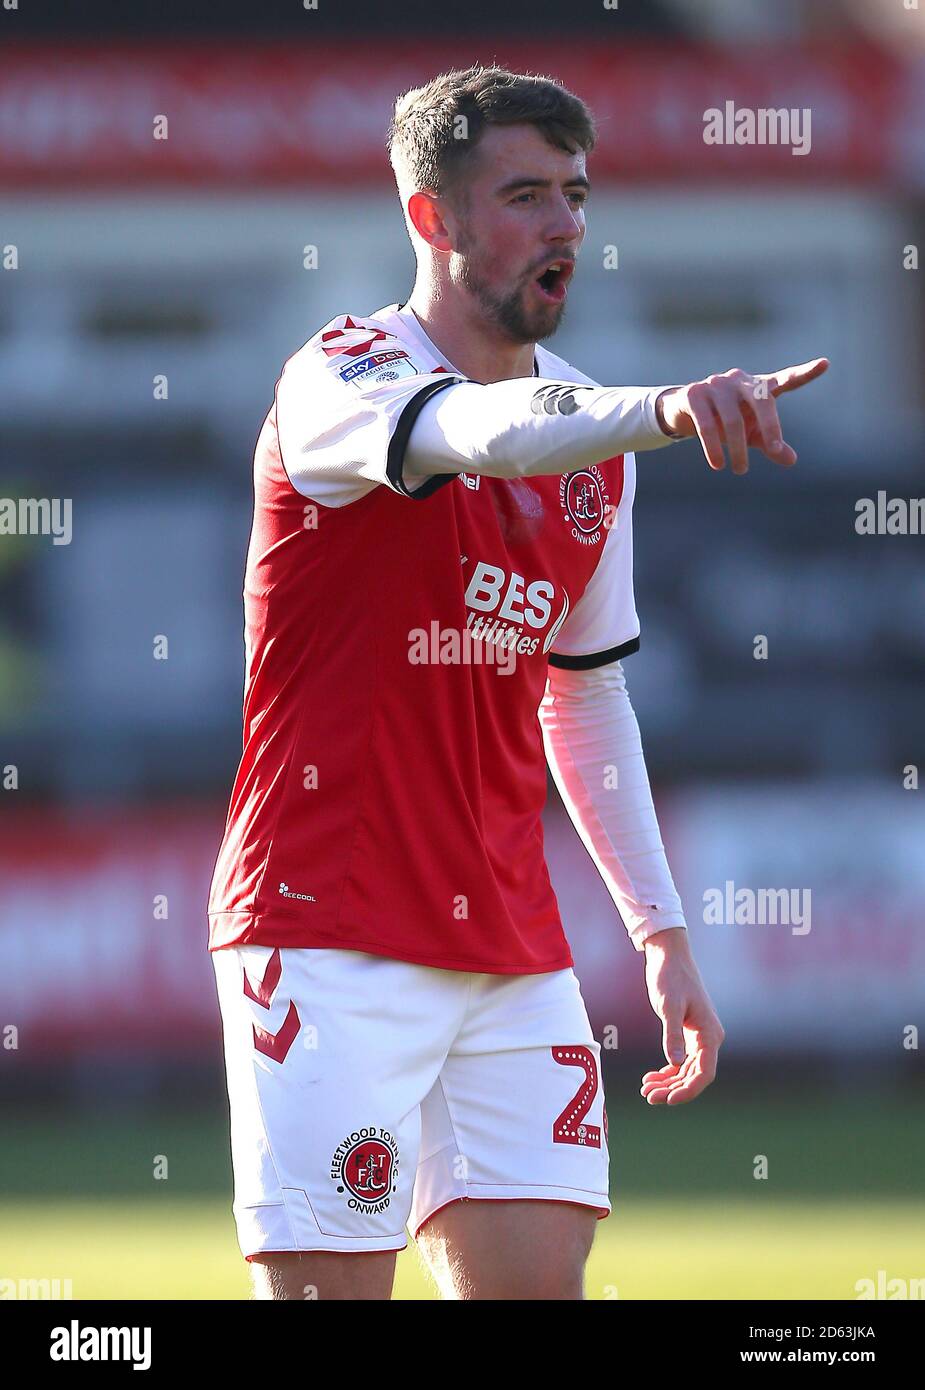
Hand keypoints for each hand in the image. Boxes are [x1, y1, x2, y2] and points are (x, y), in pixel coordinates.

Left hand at [640, 927, 723, 1104]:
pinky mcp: (687, 1033)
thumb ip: (672, 1034)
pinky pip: (681, 1060)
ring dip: (668, 1083)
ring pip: (686, 1070)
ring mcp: (699, 1037)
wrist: (668, 955)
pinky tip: (651, 1077)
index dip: (688, 1091)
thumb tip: (673, 1063)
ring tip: (645, 1089)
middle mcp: (708, 1038)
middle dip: (672, 1089)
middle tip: (648, 1096)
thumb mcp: (668, 1006)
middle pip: (694, 1075)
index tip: (668, 1100)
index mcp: (710, 1034)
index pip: (704, 1073)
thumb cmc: (670, 977)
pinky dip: (667, 1071)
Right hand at [655, 358, 828, 473]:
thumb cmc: (727, 421)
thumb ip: (771, 444)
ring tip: (740, 470)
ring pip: (733, 420)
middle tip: (774, 450)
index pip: (786, 379)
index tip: (825, 364)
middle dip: (771, 428)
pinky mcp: (694, 393)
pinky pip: (707, 425)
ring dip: (738, 449)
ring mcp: (716, 384)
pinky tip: (718, 464)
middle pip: (763, 401)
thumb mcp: (751, 434)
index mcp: (759, 387)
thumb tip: (791, 460)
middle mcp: (740, 380)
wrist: (683, 412)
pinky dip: (714, 448)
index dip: (805, 373)